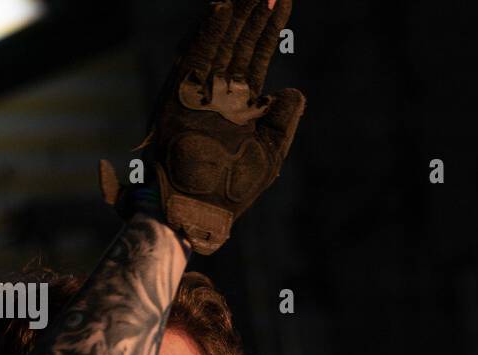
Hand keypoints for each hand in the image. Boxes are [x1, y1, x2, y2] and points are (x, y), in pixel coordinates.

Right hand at [101, 0, 304, 253]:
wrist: (202, 210)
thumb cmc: (235, 190)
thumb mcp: (270, 154)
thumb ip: (282, 122)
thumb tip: (295, 91)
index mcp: (242, 105)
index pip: (256, 56)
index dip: (268, 30)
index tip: (281, 1)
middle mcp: (221, 93)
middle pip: (241, 43)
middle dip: (254, 14)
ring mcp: (202, 92)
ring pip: (221, 43)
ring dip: (235, 16)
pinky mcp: (183, 97)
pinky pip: (197, 57)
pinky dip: (209, 33)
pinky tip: (222, 8)